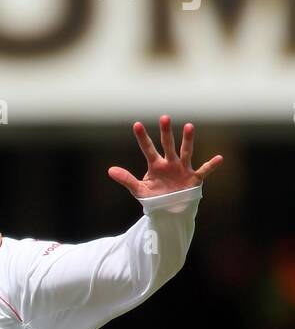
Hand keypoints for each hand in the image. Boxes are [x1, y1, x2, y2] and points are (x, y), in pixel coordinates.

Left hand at [108, 116, 222, 198]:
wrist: (169, 211)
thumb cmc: (154, 198)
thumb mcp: (139, 190)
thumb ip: (126, 179)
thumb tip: (110, 170)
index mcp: (156, 165)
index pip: (148, 149)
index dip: (142, 138)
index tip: (136, 125)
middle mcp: (170, 163)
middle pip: (167, 145)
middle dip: (166, 132)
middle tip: (164, 118)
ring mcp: (183, 169)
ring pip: (185, 152)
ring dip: (187, 141)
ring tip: (189, 126)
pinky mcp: (194, 179)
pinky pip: (203, 171)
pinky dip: (211, 165)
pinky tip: (219, 158)